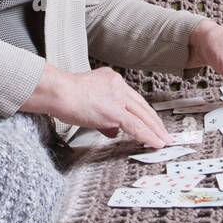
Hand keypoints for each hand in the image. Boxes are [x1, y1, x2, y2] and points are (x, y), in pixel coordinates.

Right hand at [23, 65, 169, 148]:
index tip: (152, 122)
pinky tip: (155, 143)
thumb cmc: (65, 96)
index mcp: (112, 79)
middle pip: (143, 106)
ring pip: (143, 116)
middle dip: (155, 122)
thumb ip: (103, 117)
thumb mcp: (88, 102)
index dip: (145, 113)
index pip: (134, 99)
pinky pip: (136, 126)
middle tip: (164, 134)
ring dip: (156, 131)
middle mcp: (118, 85)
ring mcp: (117, 97)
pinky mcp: (114, 110)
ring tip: (164, 141)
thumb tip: (112, 130)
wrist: (58, 92)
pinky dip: (148, 136)